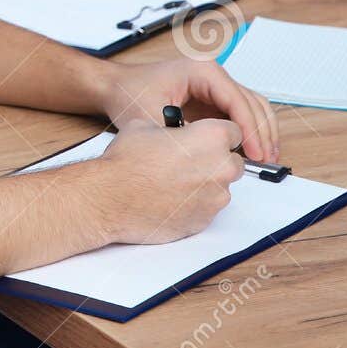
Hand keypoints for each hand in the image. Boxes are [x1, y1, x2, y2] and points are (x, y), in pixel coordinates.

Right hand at [96, 120, 243, 244]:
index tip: (208, 138)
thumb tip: (173, 134)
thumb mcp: (145, 126)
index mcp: (211, 138)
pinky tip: (170, 198)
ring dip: (205, 183)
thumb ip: (172, 130)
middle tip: (189, 161)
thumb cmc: (126, 162)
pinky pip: (208, 208)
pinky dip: (195, 203)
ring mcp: (215, 197)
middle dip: (216, 160)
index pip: (235, 132)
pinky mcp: (205, 221)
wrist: (111, 198)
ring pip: (221, 187)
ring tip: (174, 182)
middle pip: (234, 162)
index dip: (218, 133)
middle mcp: (221, 167)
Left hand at [98, 57, 278, 162]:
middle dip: (262, 132)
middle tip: (266, 160)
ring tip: (265, 158)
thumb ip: (177, 133)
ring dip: (261, 132)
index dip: (249, 129)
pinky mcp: (213, 97)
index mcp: (201, 70)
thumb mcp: (149, 116)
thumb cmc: (129, 94)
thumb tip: (204, 153)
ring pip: (252, 106)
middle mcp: (213, 73)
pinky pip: (240, 112)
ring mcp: (215, 84)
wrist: (116, 87)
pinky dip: (250, 131)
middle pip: (252, 102)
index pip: (237, 100)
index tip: (255, 153)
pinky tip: (252, 151)